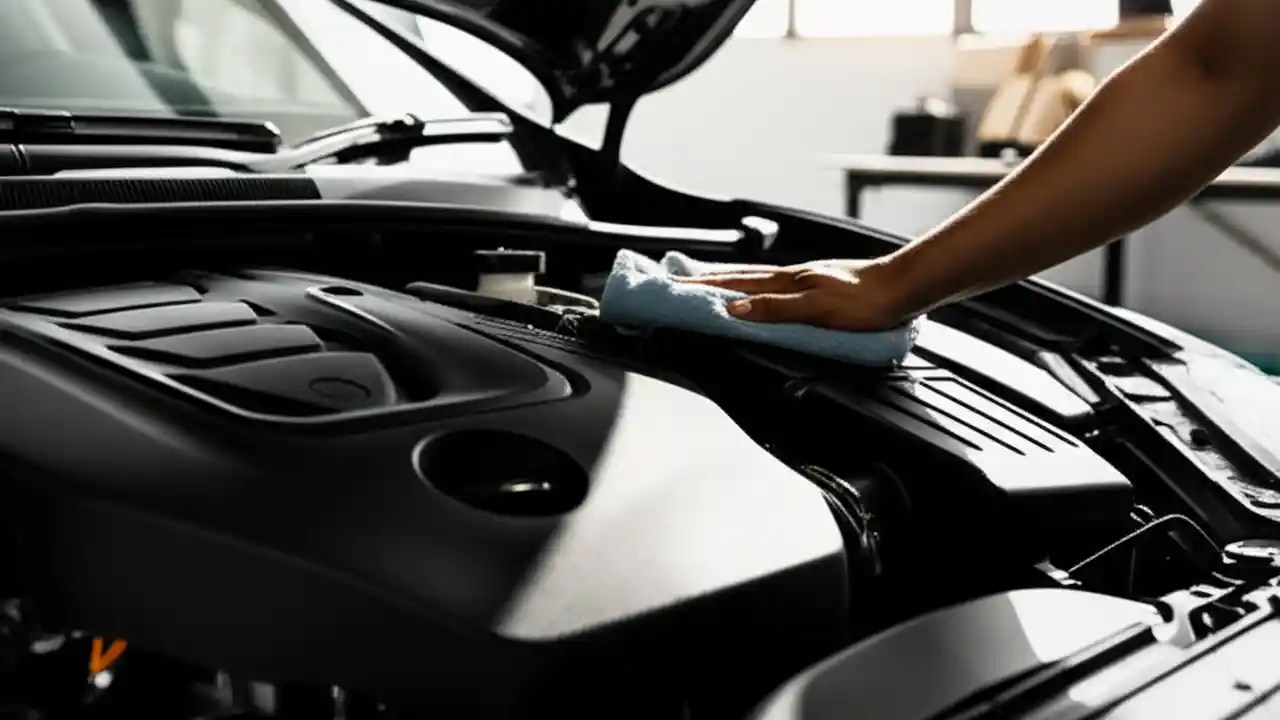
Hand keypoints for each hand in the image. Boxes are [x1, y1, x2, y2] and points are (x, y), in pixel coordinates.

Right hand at [676, 259, 909, 331]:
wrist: (904, 289)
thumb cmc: (867, 301)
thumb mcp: (816, 309)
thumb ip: (773, 309)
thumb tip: (732, 309)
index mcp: (786, 282)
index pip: (733, 285)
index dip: (701, 287)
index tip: (672, 285)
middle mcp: (791, 277)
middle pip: (738, 276)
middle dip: (704, 278)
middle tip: (674, 277)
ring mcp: (803, 278)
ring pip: (753, 277)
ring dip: (725, 278)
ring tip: (703, 279)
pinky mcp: (816, 285)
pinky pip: (771, 284)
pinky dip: (751, 284)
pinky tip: (754, 287)